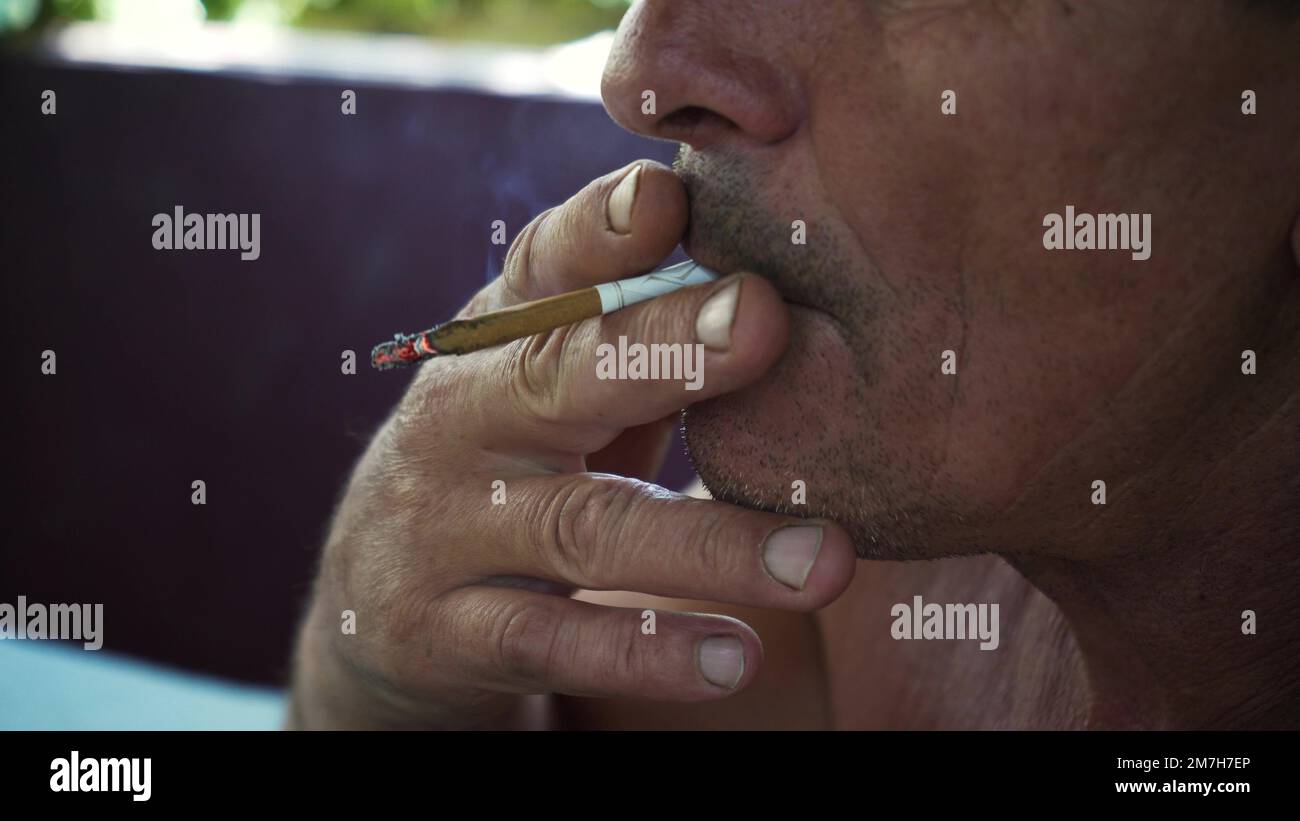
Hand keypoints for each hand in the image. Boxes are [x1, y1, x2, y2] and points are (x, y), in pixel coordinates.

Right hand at [288, 161, 855, 728]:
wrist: (375, 609)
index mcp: (497, 343)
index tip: (672, 194)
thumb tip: (779, 263)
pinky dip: (644, 649)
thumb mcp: (548, 387)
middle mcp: (462, 420)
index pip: (543, 268)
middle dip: (664, 346)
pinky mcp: (445, 633)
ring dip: (707, 542)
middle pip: (560, 375)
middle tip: (765, 321)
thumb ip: (633, 334)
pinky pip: (551, 641)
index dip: (600, 231)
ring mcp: (445, 528)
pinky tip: (733, 657)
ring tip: (824, 557)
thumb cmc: (507, 467)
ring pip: (580, 525)